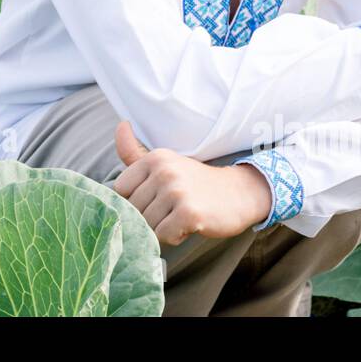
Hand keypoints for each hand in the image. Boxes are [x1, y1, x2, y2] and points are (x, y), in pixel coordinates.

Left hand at [112, 121, 272, 245]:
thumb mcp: (164, 163)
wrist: (239, 193)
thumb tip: (120, 125)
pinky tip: (190, 225)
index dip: (136, 200)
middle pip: (133, 210)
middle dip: (151, 217)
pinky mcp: (189, 212)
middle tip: (174, 208)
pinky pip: (163, 236)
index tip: (156, 197)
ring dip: (163, 228)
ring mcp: (176, 191)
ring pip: (147, 226)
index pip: (121, 190)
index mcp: (154, 158)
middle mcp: (163, 171)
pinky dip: (175, 236)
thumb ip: (134, 152)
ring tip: (181, 216)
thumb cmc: (196, 183)